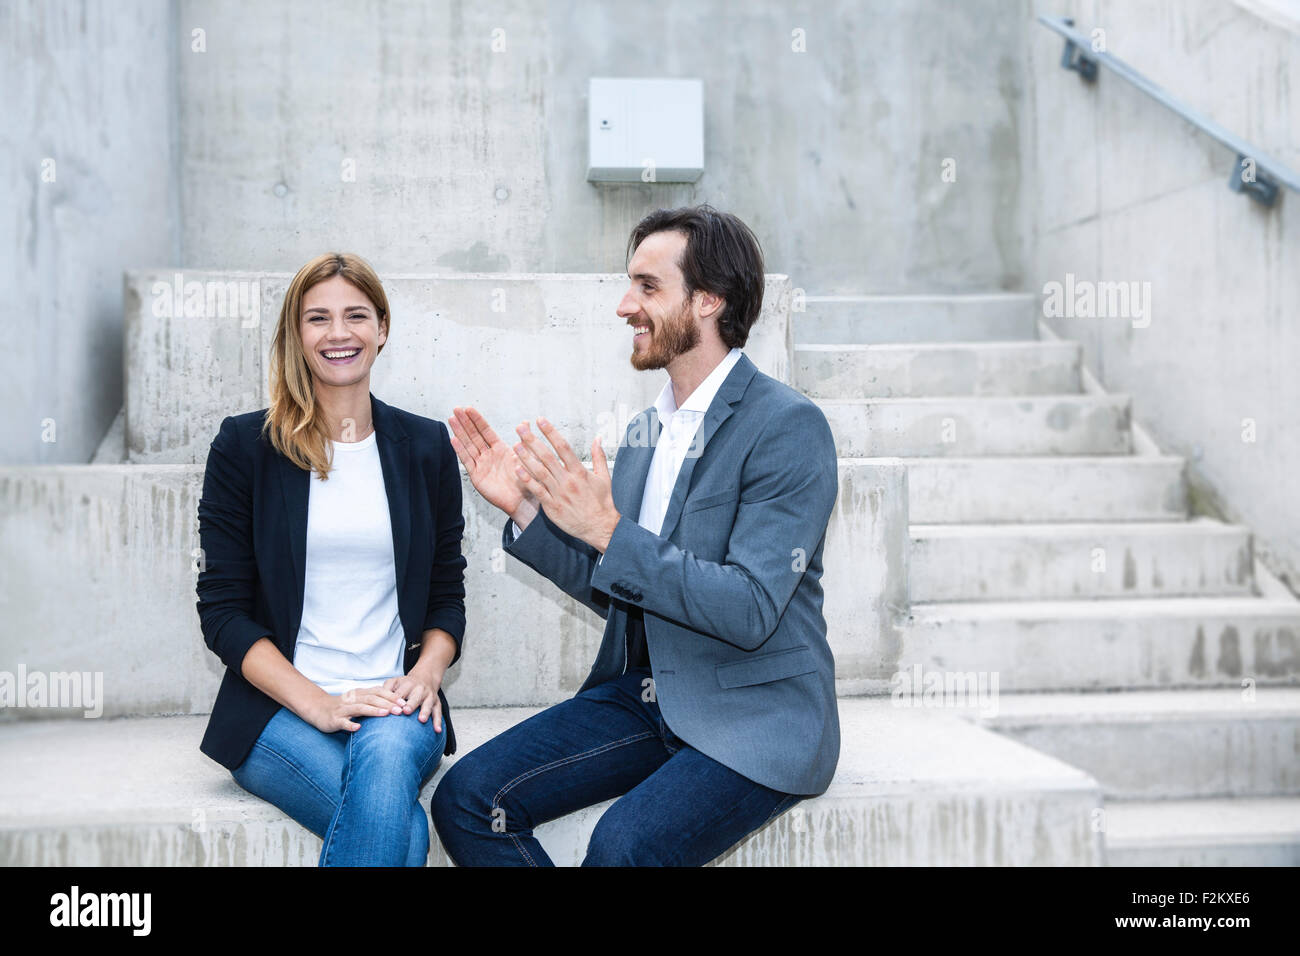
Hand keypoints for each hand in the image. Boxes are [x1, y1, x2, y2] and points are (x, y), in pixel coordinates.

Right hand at [306, 683, 405, 733]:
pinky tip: (358, 728)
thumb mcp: (359, 700)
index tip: (404, 702)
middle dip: (387, 704)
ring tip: (386, 714)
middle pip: (371, 699)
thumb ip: (373, 700)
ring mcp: (343, 710)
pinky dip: (350, 725)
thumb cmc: (343, 707)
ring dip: (373, 711)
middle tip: (400, 710)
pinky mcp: (334, 720)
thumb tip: (395, 704)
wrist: (318, 709)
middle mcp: (352, 700)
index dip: (391, 696)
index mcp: (359, 694)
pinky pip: (343, 722)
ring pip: (359, 708)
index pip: (378, 692)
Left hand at [383, 663, 444, 731]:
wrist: (425, 677)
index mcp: (407, 684)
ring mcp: (429, 696)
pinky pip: (438, 712)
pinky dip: (438, 721)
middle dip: (411, 704)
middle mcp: (419, 689)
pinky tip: (437, 730)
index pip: (400, 693)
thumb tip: (375, 700)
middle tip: (406, 711)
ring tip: (421, 720)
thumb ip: (385, 689)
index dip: (396, 699)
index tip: (391, 708)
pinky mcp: (437, 703)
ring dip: (425, 711)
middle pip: (415, 696)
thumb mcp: (394, 682)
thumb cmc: (405, 684)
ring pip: (428, 704)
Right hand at [449, 406, 537, 518]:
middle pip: (474, 436)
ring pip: (468, 446)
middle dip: (465, 422)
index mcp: (500, 449)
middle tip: (456, 409)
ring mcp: (481, 465)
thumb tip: (525, 422)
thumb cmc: (527, 479)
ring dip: (460, 432)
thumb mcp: (527, 456)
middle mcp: (488, 456)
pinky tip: (453, 439)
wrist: (524, 500)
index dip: (477, 420)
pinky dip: (460, 451)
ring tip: (452, 419)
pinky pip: (467, 462)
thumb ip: (524, 440)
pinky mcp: (477, 477)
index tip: (468, 408)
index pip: (486, 431)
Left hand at [512, 417, 619, 551]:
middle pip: (547, 456)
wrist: (600, 527)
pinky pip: (537, 491)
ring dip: (525, 457)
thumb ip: (599, 456)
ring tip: (515, 445)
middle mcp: (568, 481)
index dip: (551, 432)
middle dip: (532, 440)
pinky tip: (517, 469)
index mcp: (580, 472)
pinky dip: (526, 480)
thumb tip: (598, 438)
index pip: (563, 447)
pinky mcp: (552, 507)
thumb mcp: (604, 477)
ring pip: (539, 472)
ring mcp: (559, 494)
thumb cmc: (602, 503)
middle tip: (520, 428)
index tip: (540, 420)